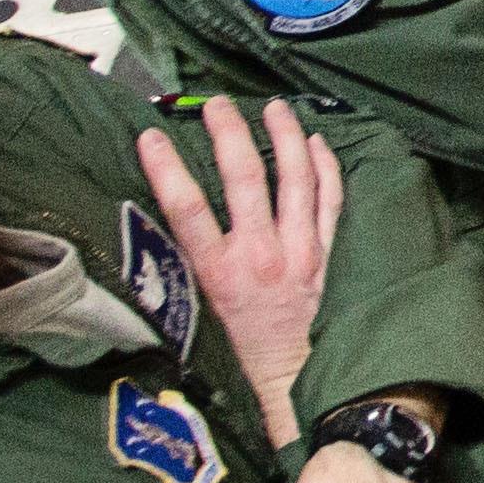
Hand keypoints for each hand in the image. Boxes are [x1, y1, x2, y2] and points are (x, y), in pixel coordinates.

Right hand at [134, 94, 345, 428]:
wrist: (295, 378)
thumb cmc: (243, 348)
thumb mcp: (202, 310)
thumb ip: (193, 263)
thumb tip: (170, 219)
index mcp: (219, 274)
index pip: (187, 209)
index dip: (168, 168)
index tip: (152, 135)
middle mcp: (262, 255)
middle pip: (245, 179)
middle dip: (229, 133)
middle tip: (217, 104)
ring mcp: (300, 251)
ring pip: (296, 179)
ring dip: (284, 136)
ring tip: (275, 106)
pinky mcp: (329, 254)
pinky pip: (331, 199)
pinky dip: (325, 167)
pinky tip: (317, 142)